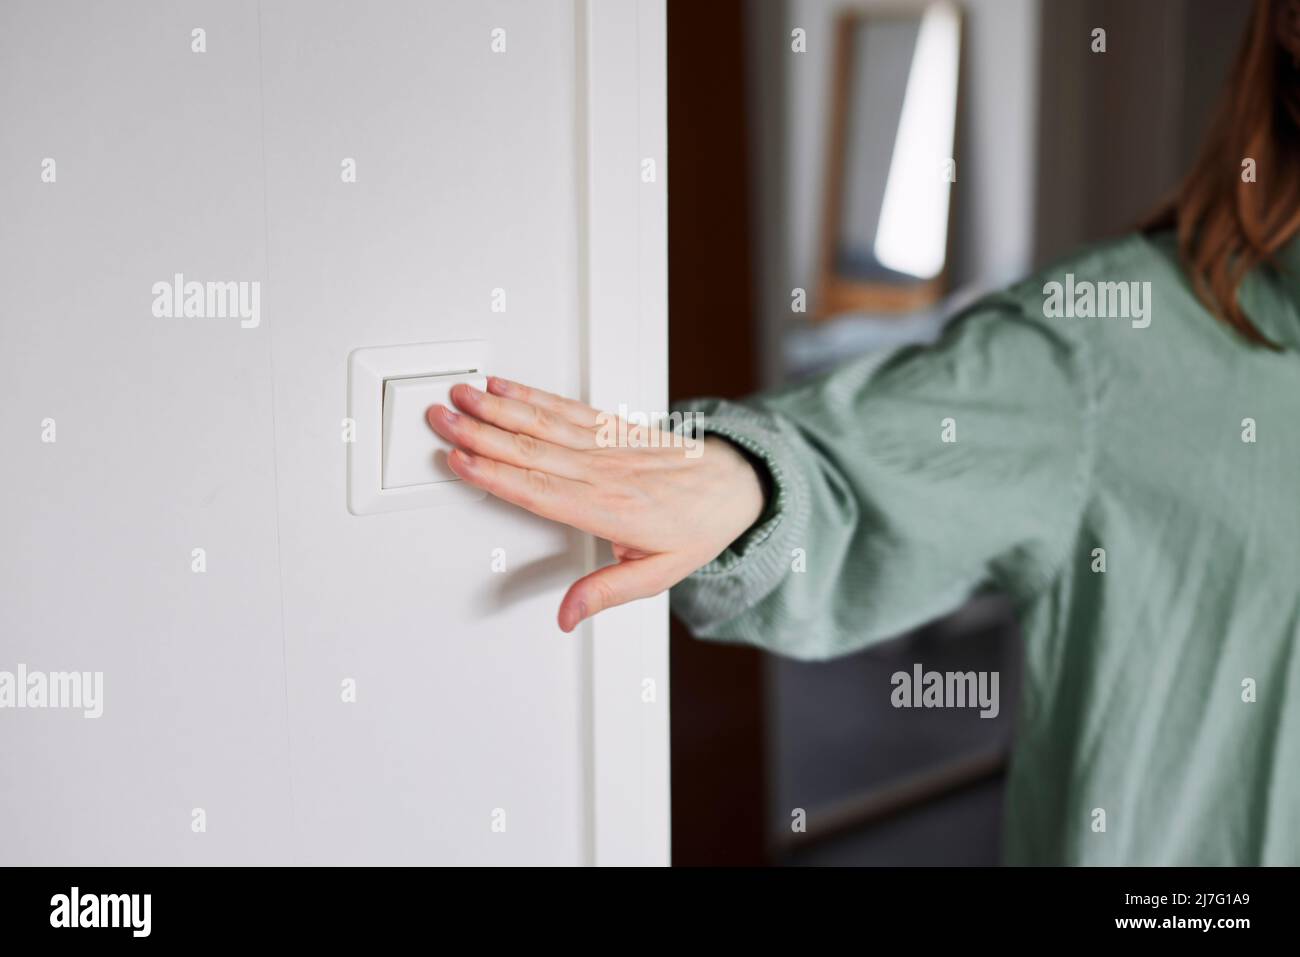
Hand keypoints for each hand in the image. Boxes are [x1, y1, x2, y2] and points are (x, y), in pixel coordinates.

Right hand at [426, 377, 764, 631]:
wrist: (735, 483)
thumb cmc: (697, 527)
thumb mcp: (659, 575)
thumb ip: (608, 592)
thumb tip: (567, 616)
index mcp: (609, 510)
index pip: (540, 492)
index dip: (496, 475)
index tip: (462, 461)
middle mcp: (603, 472)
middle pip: (530, 451)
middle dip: (480, 434)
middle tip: (440, 420)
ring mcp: (605, 445)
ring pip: (541, 423)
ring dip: (495, 408)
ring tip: (459, 396)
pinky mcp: (610, 426)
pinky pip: (565, 408)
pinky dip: (530, 395)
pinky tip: (502, 387)